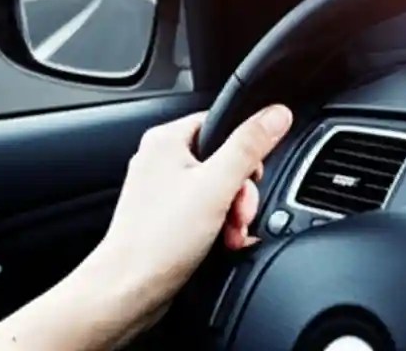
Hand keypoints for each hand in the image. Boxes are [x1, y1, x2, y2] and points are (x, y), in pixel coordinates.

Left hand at [0, 104, 292, 349]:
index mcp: (167, 140)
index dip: (246, 151)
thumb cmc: (158, 240)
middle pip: (224, 161)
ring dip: (234, 213)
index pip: (222, 124)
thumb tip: (277, 114)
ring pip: (218, 190)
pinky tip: (224, 242)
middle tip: (238, 213)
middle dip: (241, 193)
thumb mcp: (217, 185)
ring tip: (231, 234)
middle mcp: (161, 161)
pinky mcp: (167, 219)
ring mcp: (163, 192)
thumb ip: (249, 146)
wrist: (128, 291)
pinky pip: (206, 212)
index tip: (251, 177)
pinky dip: (220, 226)